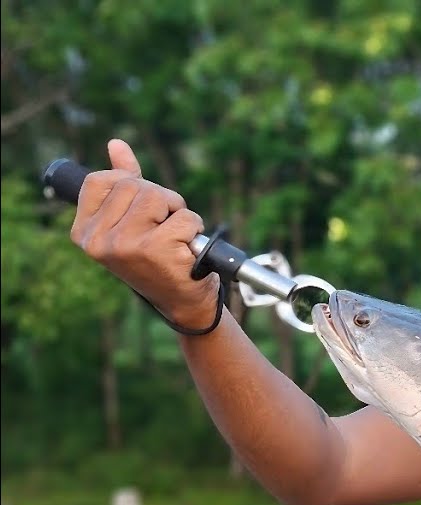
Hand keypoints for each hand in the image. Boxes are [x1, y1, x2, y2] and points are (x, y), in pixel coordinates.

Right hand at [69, 139, 217, 328]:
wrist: (183, 300)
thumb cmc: (158, 258)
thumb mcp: (133, 218)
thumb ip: (123, 181)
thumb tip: (116, 144)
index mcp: (84, 231)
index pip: (102, 179)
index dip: (131, 184)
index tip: (143, 207)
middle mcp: (98, 240)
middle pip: (133, 185)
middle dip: (160, 198)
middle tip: (164, 225)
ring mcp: (124, 245)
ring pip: (157, 197)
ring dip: (177, 211)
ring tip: (175, 236)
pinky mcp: (154, 250)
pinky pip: (183, 216)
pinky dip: (194, 227)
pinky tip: (186, 249)